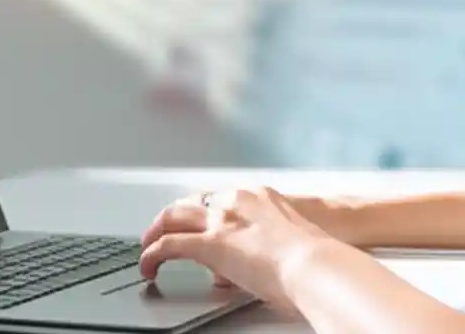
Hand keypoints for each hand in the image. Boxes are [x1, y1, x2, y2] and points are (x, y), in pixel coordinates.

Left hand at [139, 187, 332, 311]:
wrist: (317, 264)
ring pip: (172, 216)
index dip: (202, 214)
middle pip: (191, 202)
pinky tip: (148, 268)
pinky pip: (167, 245)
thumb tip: (251, 266)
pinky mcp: (209, 243)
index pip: (219, 199)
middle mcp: (236, 200)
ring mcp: (221, 220)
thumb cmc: (317, 260)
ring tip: (147, 249)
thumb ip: (267, 248)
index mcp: (260, 197)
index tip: (198, 225)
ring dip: (155, 232)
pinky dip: (151, 256)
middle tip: (161, 232)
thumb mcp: (292, 244)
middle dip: (172, 217)